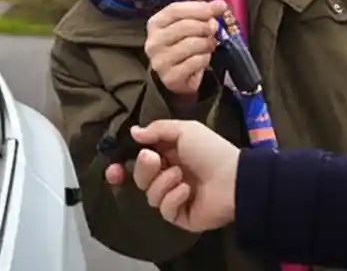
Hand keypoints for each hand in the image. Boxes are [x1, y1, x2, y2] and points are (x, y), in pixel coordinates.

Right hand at [104, 120, 239, 231]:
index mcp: (169, 156)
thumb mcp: (184, 130)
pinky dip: (173, 198)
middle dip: (143, 169)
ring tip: (181, 176)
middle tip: (155, 160)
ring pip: (150, 195)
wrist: (234, 178)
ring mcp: (175, 198)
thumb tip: (133, 132)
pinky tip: (187, 191)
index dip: (122, 168)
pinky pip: (165, 210)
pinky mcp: (181, 216)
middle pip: (140, 179)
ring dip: (163, 183)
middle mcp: (169, 177)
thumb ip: (157, 130)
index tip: (113, 168)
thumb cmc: (210, 150)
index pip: (139, 163)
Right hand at [145, 0, 224, 97]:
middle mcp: (153, 42)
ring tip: (210, 44)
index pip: (176, 10)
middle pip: (184, 26)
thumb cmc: (183, 45)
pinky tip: (204, 58)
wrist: (177, 76)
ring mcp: (160, 61)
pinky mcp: (170, 77)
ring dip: (207, 43)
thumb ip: (202, 13)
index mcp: (155, 24)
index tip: (220, 7)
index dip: (200, 8)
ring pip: (191, 44)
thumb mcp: (189, 25)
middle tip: (214, 29)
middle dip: (205, 26)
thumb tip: (220, 5)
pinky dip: (205, 58)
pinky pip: (195, 62)